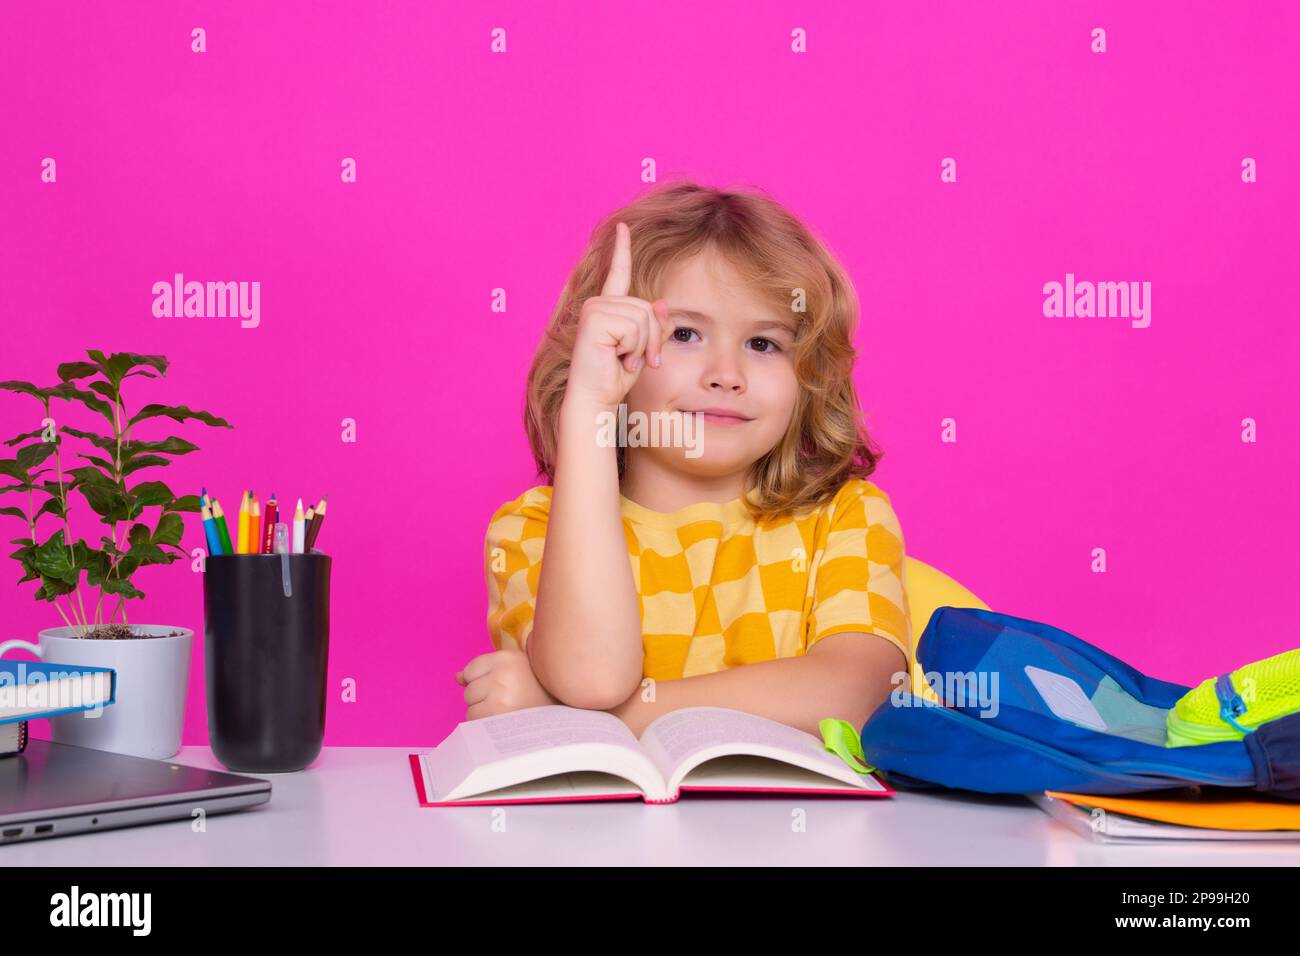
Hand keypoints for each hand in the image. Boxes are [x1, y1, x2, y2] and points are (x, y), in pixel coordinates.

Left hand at [456, 647, 558, 720]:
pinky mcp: (498, 717)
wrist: (565, 714)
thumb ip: (486, 670)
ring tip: (508, 711)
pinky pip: (474, 721)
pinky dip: (485, 724)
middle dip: (482, 697)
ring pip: (470, 707)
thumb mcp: (516, 669)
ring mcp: (500, 696)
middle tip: (509, 700)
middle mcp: (502, 674)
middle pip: (469, 689)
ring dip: (484, 712)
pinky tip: (505, 722)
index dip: (482, 681)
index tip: (501, 686)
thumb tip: (458, 677)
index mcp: (508, 658)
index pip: (471, 669)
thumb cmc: (537, 690)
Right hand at [565, 220, 672, 409]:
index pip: (618, 273)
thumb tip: (662, 303)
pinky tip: (616, 358)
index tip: (623, 227)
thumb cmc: (615, 377)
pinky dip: (633, 347)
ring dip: (642, 345)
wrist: (596, 399)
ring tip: (624, 359)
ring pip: (644, 318)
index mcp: (608, 308)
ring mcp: (595, 309)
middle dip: (651, 338)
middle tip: (635, 359)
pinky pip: (634, 327)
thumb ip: (654, 325)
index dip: (621, 250)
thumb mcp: (643, 348)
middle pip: (648, 307)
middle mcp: (598, 304)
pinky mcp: (595, 319)